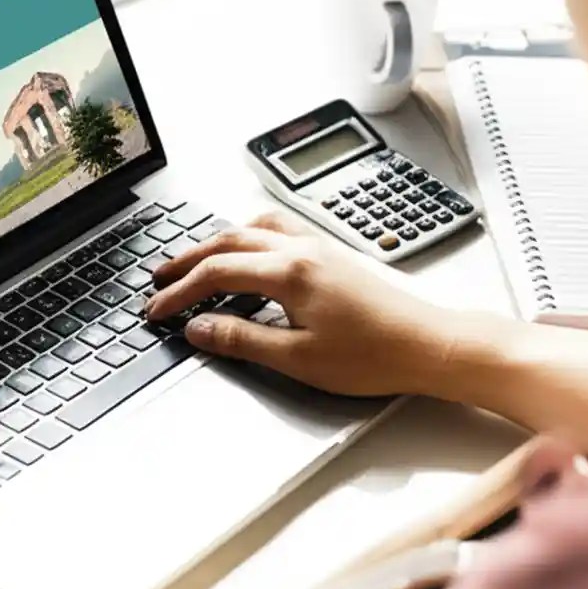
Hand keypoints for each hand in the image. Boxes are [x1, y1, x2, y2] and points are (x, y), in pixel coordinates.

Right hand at [145, 211, 475, 398]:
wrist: (430, 344)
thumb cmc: (375, 355)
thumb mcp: (298, 358)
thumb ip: (242, 340)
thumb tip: (199, 329)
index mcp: (289, 273)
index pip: (216, 273)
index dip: (180, 292)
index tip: (157, 309)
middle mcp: (302, 250)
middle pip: (228, 242)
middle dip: (188, 260)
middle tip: (160, 279)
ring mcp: (319, 247)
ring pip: (253, 229)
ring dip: (218, 243)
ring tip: (195, 262)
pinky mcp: (333, 255)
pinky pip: (278, 231)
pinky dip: (248, 238)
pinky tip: (248, 254)